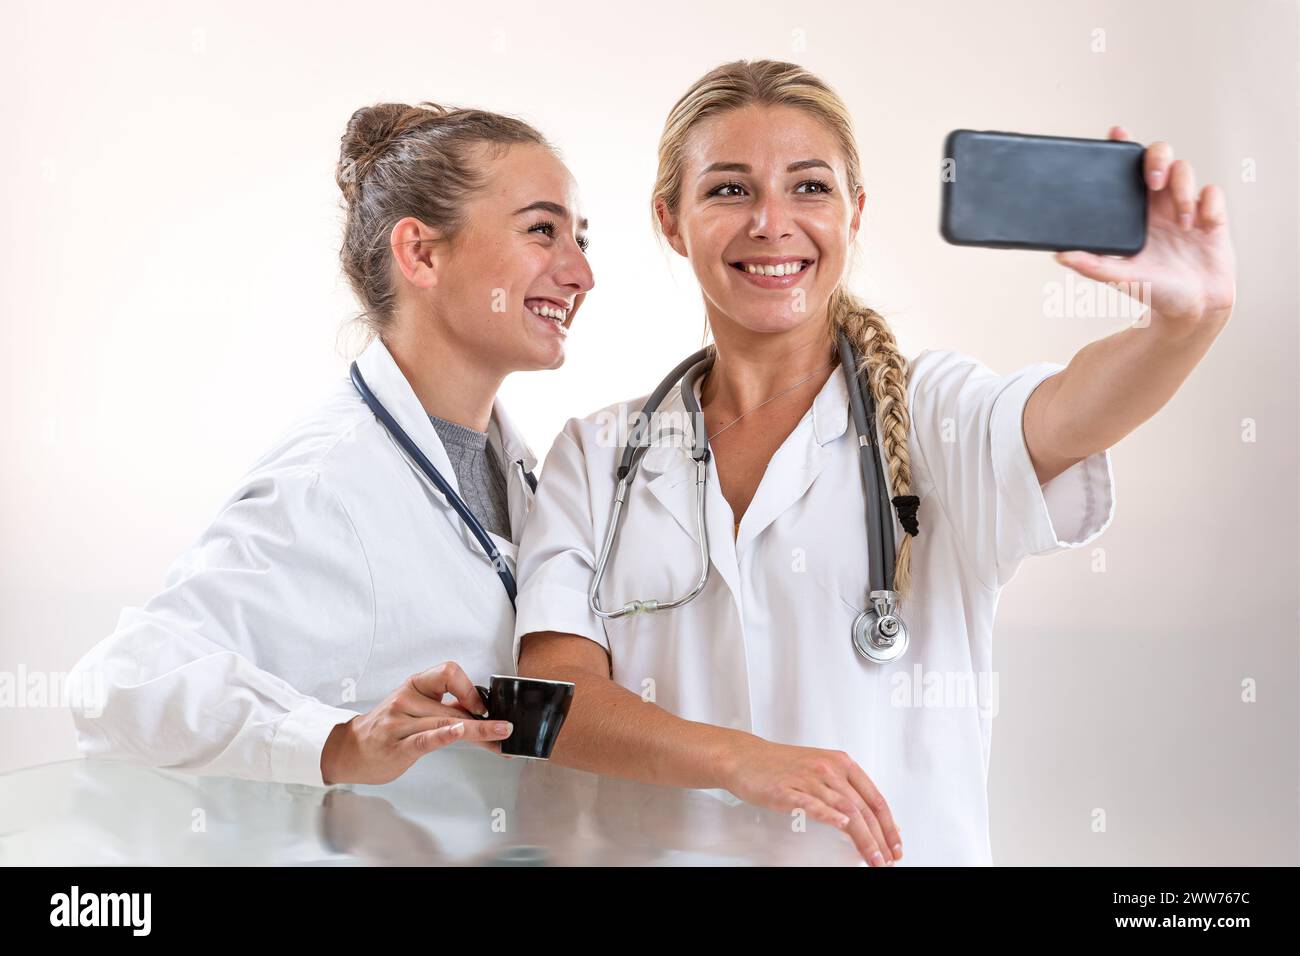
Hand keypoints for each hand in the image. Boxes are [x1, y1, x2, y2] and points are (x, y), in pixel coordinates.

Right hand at [320, 662, 512, 784]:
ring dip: (479, 733)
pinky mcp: (397, 747)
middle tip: (506, 730)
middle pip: (454, 707)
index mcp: (414, 685)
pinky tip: (462, 733)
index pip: (448, 672)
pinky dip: (446, 735)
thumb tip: (483, 709)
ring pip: (447, 723)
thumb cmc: (387, 727)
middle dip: (485, 721)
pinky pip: (426, 738)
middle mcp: (406, 700)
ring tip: (500, 740)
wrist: (349, 749)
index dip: (469, 687)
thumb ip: (443, 706)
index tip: (482, 706)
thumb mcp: (414, 707)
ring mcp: (400, 723)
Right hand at [721, 738, 901, 866]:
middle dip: (880, 837)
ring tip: (873, 857)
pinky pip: (812, 803)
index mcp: (840, 763)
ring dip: (863, 837)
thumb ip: (845, 789)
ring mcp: (808, 779)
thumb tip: (872, 818)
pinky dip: (830, 815)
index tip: (896, 844)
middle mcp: (828, 769)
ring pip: (845, 810)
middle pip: (863, 808)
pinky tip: (842, 826)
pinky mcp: (787, 790)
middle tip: (888, 859)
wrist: (745, 757)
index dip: (889, 824)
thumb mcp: (820, 770)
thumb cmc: (781, 765)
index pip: (874, 797)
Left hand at [1054, 126, 1236, 332]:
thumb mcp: (1120, 277)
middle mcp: (1159, 202)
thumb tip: (1058, 254)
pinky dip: (1208, 206)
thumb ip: (1091, 265)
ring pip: (1186, 170)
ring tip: (1182, 225)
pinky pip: (1213, 193)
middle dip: (1158, 159)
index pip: (1128, 169)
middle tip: (1154, 182)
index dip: (1124, 146)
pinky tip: (1201, 226)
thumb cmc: (1153, 290)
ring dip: (1182, 192)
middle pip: (1160, 155)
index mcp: (1135, 210)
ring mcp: (1186, 206)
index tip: (1116, 132)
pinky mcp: (1212, 216)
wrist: (1191, 309)